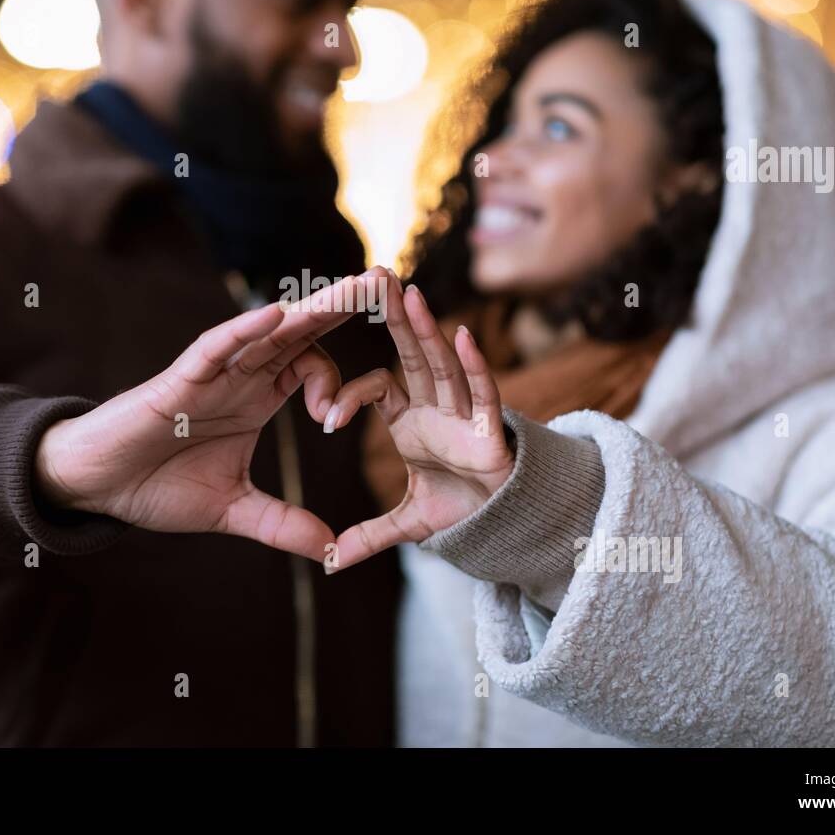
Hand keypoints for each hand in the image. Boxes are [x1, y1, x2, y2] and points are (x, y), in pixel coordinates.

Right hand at [35, 269, 387, 560]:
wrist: (95, 487)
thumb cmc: (156, 486)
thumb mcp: (232, 510)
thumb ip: (282, 524)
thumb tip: (331, 551)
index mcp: (256, 398)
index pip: (311, 368)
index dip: (336, 383)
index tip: (336, 419)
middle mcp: (240, 376)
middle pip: (300, 332)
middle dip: (343, 307)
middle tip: (389, 280)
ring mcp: (212, 374)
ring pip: (267, 330)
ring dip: (310, 307)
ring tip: (353, 286)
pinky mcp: (178, 381)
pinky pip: (215, 348)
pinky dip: (244, 331)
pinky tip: (276, 313)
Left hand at [322, 274, 513, 569]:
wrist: (508, 528)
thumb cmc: (462, 510)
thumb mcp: (408, 523)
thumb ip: (370, 535)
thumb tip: (331, 562)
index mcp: (411, 419)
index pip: (378, 389)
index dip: (350, 396)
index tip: (325, 420)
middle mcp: (438, 407)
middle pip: (413, 354)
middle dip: (395, 315)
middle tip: (374, 272)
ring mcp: (466, 415)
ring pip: (443, 365)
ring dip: (427, 328)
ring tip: (409, 291)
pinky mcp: (493, 431)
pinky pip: (482, 393)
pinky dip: (473, 366)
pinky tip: (461, 335)